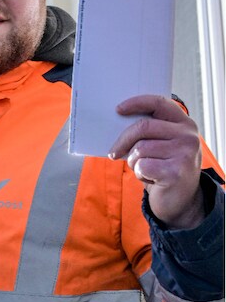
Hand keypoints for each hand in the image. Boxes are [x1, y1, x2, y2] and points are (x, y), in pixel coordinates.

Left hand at [111, 95, 204, 228]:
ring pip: (140, 149)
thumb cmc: (165, 167)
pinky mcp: (176, 172)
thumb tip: (117, 122)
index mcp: (184, 124)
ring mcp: (185, 153)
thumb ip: (149, 132)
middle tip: (114, 152)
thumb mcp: (162, 145)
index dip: (137, 103)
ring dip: (134, 161)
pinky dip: (138, 173)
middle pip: (143, 127)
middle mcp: (188, 136)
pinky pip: (141, 165)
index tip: (118, 109)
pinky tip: (150, 178)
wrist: (180, 199)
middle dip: (122, 140)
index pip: (159, 103)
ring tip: (146, 169)